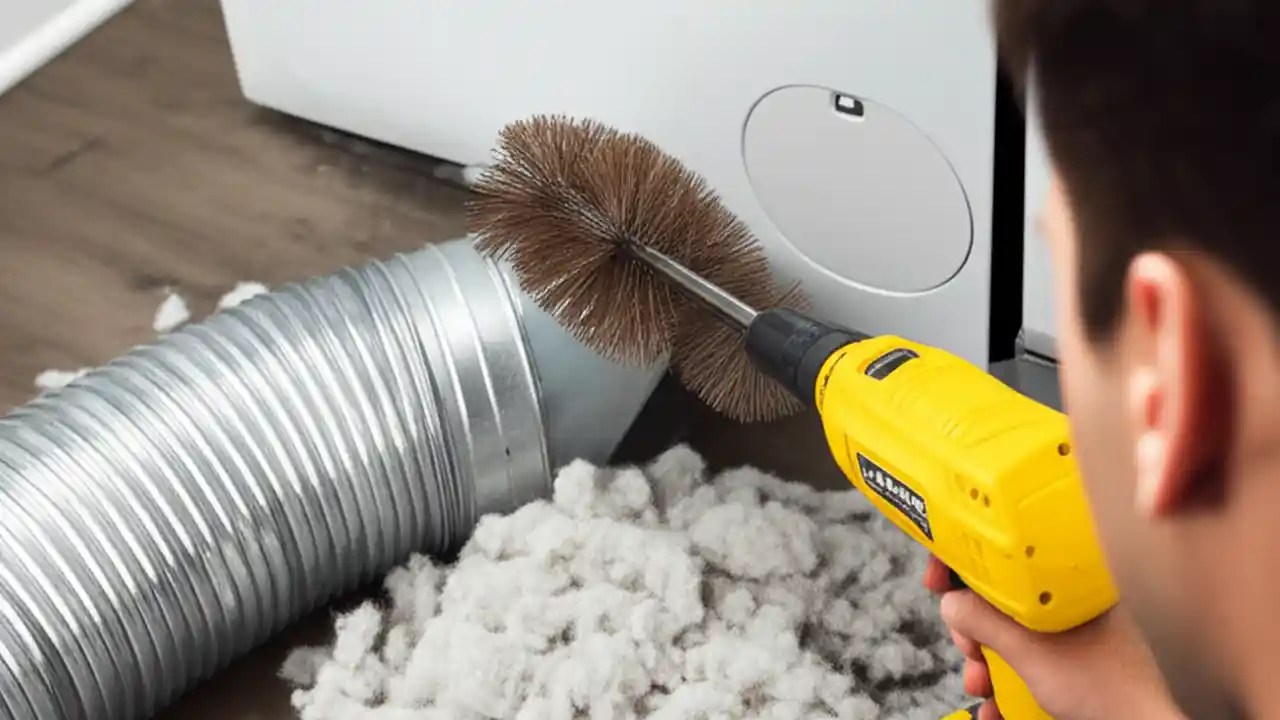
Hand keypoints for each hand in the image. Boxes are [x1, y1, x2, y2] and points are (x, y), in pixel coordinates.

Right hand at [923, 555, 1184, 719]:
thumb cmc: (1106, 690)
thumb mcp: (1030, 648)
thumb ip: (983, 619)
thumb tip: (951, 604)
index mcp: (1069, 585)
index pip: (1009, 557)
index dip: (968, 565)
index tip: (939, 578)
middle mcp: (1069, 609)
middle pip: (998, 604)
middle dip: (972, 631)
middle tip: (969, 647)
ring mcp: (1069, 644)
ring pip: (1006, 642)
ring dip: (982, 666)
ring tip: (980, 683)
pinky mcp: (1066, 675)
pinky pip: (1021, 671)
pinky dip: (1002, 690)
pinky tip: (995, 708)